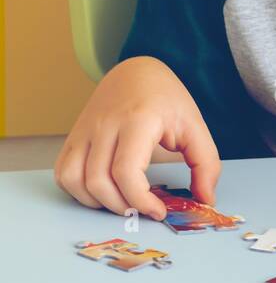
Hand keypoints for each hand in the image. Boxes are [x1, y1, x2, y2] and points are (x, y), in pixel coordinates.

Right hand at [54, 55, 220, 220]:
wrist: (135, 72)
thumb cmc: (165, 99)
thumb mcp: (194, 126)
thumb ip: (206, 164)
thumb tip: (205, 200)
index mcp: (138, 120)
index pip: (126, 171)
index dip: (140, 201)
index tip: (159, 211)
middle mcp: (105, 125)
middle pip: (98, 181)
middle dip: (122, 207)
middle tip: (143, 209)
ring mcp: (84, 130)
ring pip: (74, 180)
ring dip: (97, 202)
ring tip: (123, 201)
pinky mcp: (74, 137)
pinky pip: (63, 172)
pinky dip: (78, 190)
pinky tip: (102, 191)